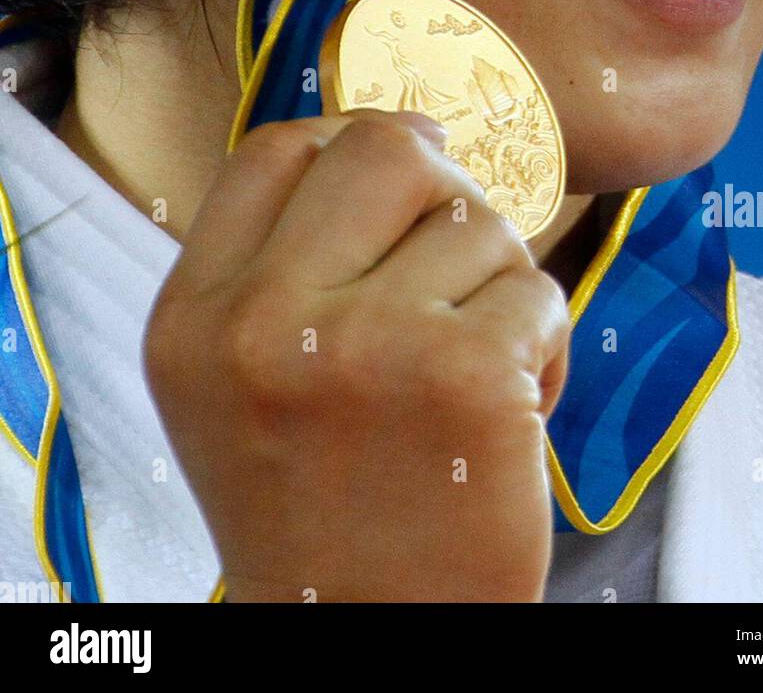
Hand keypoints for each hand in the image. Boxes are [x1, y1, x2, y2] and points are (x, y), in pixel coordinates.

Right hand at [142, 110, 570, 602]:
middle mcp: (263, 323)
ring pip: (478, 223)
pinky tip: (514, 405)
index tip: (399, 175)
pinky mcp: (468, 376)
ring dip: (497, 284)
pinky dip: (545, 345)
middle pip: (383, 150)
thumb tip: (394, 143)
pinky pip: (538, 292)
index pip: (276, 151)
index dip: (349, 142)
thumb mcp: (239, 382)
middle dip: (438, 186)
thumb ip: (279, 265)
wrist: (367, 644)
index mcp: (195, 319)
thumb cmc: (320, 508)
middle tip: (455, 249)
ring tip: (474, 365)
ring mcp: (367, 345)